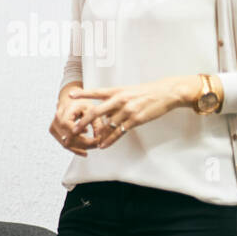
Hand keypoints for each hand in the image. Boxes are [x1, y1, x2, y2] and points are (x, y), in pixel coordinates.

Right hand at [48, 86, 101, 155]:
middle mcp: (56, 121)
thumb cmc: (80, 103)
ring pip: (65, 144)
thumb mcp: (92, 110)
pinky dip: (74, 147)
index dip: (86, 139)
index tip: (98, 140)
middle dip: (84, 145)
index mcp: (64, 114)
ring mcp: (53, 127)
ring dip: (79, 148)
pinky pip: (63, 143)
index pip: (73, 132)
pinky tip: (83, 149)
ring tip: (91, 148)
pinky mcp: (53, 131)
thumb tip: (100, 138)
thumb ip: (97, 123)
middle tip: (96, 145)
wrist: (69, 100)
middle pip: (69, 140)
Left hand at [69, 76, 200, 149]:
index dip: (82, 93)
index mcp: (117, 91)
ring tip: (88, 142)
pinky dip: (110, 140)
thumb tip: (102, 112)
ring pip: (107, 125)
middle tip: (73, 130)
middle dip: (83, 122)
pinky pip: (119, 132)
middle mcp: (119, 100)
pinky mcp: (135, 120)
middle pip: (96, 112)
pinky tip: (103, 145)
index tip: (70, 95)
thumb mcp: (128, 90)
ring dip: (98, 135)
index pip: (96, 92)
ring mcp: (127, 110)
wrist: (166, 93)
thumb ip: (114, 99)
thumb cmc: (146, 92)